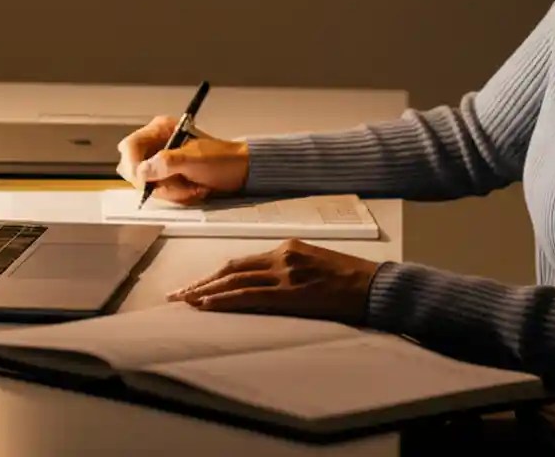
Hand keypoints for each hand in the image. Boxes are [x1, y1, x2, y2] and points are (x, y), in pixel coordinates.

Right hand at [116, 115, 249, 205]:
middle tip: (179, 183)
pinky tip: (193, 189)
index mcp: (160, 130)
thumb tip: (143, 170)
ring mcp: (161, 163)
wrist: (241, 171)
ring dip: (173, 191)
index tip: (143, 180)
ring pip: (148, 185)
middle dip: (158, 182)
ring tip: (193, 185)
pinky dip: (178, 195)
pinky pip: (161, 193)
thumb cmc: (223, 158)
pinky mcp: (167, 178)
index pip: (130, 147)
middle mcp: (156, 145)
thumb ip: (167, 163)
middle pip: (134, 169)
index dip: (133, 165)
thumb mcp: (195, 159)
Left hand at [167, 239, 379, 323]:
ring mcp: (285, 272)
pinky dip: (225, 300)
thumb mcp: (316, 268)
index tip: (195, 286)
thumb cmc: (352, 280)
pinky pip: (249, 296)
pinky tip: (207, 306)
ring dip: (205, 292)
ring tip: (183, 302)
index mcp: (287, 248)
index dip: (215, 275)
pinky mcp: (291, 291)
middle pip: (231, 268)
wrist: (377, 286)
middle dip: (201, 282)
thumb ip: (289, 272)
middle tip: (176, 295)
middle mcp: (282, 256)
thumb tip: (264, 286)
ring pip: (234, 280)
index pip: (241, 262)